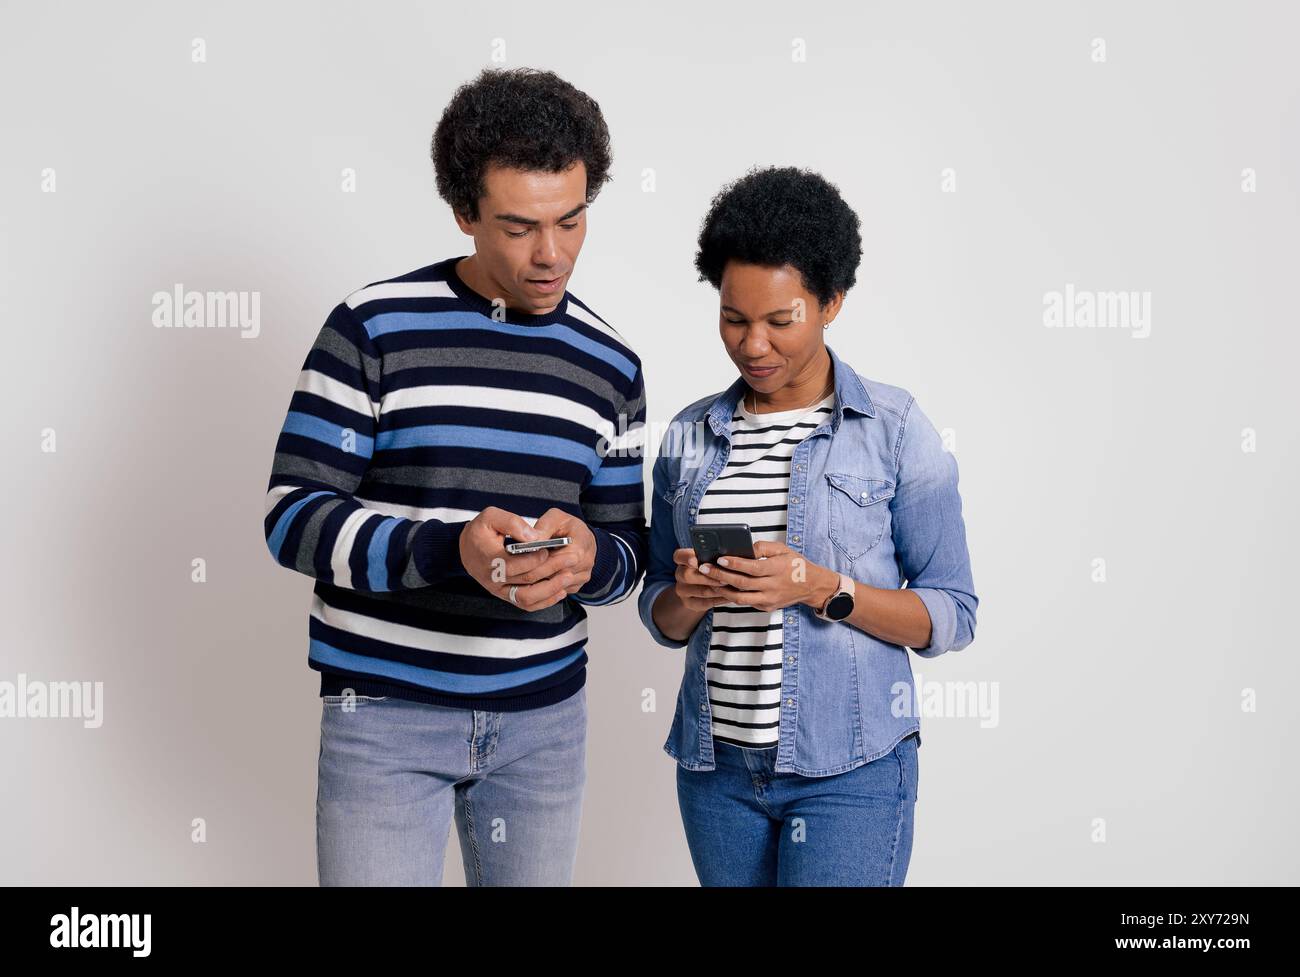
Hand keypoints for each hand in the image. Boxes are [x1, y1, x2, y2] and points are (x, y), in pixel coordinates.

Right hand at [458, 506, 575, 611]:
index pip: (515, 563)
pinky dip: (544, 601)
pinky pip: (526, 604)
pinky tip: (560, 591)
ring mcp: (500, 591)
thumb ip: (511, 523)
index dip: (535, 558)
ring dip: (550, 589)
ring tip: (568, 577)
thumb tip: (533, 537)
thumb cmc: (480, 531)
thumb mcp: (490, 517)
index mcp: (488, 559)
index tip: (550, 549)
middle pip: (526, 579)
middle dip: (551, 569)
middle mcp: (493, 579)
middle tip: (571, 559)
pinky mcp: (506, 596)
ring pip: (527, 598)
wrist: (467, 550)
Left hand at [513, 507, 598, 608]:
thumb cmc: (569, 527)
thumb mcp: (556, 518)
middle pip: (555, 576)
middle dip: (534, 574)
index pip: (558, 560)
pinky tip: (530, 583)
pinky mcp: (575, 586)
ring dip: (537, 584)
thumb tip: (532, 539)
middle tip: (515, 572)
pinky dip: (542, 590)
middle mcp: (584, 565)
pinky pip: (557, 593)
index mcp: (581, 547)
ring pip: (555, 588)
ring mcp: (580, 578)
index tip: (521, 560)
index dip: (538, 561)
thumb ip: (544, 527)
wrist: (583, 538)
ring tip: (519, 578)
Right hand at [672, 547, 734, 611]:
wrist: (701, 587)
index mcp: (682, 559)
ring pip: (701, 591)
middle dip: (708, 578)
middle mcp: (679, 574)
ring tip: (731, 588)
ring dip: (718, 590)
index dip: (686, 558)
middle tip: (724, 579)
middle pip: (688, 576)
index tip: (696, 561)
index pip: (679, 556)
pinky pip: (705, 603)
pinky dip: (719, 599)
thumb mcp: (710, 558)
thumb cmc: (710, 566)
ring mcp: (683, 590)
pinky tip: (729, 596)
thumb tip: (726, 556)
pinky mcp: (690, 603)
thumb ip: (714, 556)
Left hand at [694, 540, 838, 613]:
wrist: (812, 586)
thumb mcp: (783, 549)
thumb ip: (764, 547)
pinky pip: (745, 602)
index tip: (720, 558)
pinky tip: (721, 587)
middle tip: (704, 568)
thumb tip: (745, 547)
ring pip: (740, 597)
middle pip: (741, 583)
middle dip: (720, 575)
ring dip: (722, 589)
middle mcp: (772, 586)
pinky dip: (732, 595)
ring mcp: (769, 599)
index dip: (735, 563)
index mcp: (777, 569)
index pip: (752, 567)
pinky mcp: (766, 607)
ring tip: (708, 580)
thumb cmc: (795, 564)